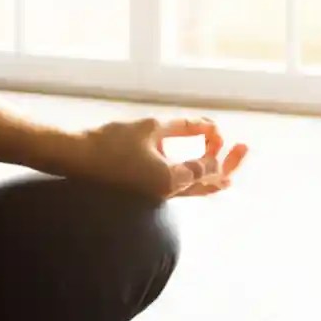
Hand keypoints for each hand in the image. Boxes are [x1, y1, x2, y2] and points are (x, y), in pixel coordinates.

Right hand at [77, 117, 247, 199]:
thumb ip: (183, 126)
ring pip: (197, 188)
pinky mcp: (148, 191)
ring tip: (229, 156)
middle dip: (228, 164)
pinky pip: (182, 186)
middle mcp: (167, 193)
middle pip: (209, 184)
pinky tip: (200, 163)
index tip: (216, 129)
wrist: (76, 158)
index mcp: (170, 180)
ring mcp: (157, 195)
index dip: (216, 145)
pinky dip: (196, 175)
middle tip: (244, 147)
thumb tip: (210, 125)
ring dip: (214, 171)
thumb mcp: (150, 126)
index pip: (208, 168)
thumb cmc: (110, 141)